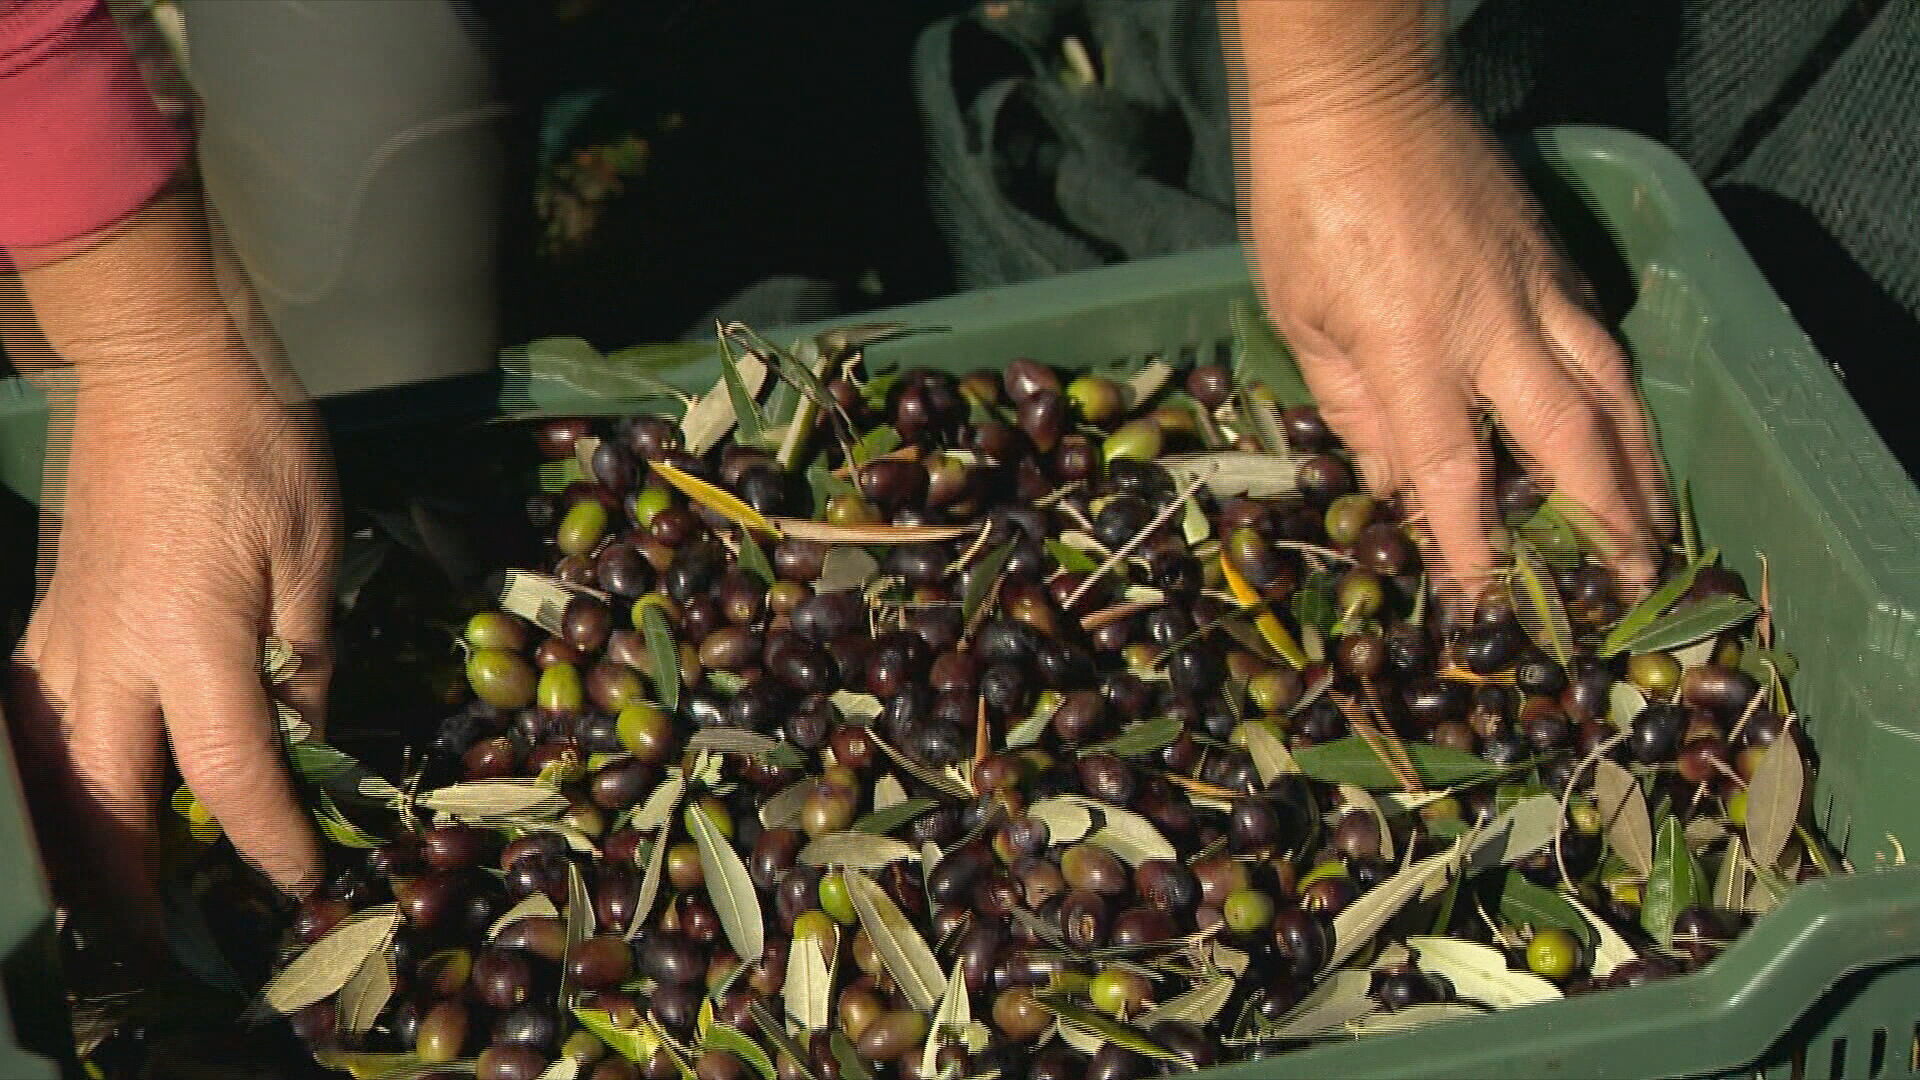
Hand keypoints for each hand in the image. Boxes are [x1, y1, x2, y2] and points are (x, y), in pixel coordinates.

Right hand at [5, 199, 334, 954]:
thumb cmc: (257, 450)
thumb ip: (305, 658)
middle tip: (167, 946)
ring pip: (48, 774)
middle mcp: (109, 655)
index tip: (299, 879)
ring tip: (111, 905)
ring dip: (78, 850)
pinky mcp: (47, 620)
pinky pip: (33, 728)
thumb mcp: (315, 555)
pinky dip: (48, 786)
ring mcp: (63, 638)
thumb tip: (307, 739)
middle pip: (105, 802)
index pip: (229, 774)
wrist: (163, 366)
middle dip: (135, 888)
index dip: (266, 839)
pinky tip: (72, 806)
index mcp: (191, 640)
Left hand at [1239, 89, 1670, 600]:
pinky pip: (1600, 342)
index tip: (1488, 609)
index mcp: (1411, 345)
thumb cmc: (1305, 206)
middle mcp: (1491, 323)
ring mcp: (1536, 287)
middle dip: (1606, 520)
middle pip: (1571, 439)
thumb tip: (1397, 486)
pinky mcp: (1555, 259)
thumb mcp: (1302, 318)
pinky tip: (1629, 437)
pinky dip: (1622, 398)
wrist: (1358, 94)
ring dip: (1640, 466)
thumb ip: (1354, 409)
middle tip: (1632, 583)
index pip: (1455, 473)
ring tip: (1656, 528)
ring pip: (1611, 389)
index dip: (1476, 550)